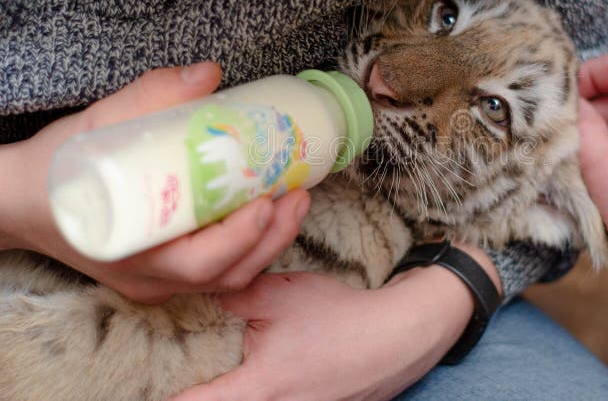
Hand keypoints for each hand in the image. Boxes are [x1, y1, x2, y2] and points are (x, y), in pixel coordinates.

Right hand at [0, 63, 306, 302]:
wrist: (21, 199)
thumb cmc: (57, 169)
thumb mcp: (97, 125)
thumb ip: (151, 96)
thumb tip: (210, 73)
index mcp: (131, 252)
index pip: (199, 264)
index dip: (241, 238)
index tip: (266, 201)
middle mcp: (151, 277)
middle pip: (227, 276)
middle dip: (273, 237)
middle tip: (299, 194)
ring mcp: (159, 280)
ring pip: (228, 277)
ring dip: (269, 242)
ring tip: (295, 200)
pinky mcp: (166, 271)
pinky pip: (218, 270)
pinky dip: (250, 245)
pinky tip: (268, 211)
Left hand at [173, 243, 499, 400]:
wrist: (397, 337)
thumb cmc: (338, 317)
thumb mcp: (278, 295)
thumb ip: (231, 296)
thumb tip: (196, 292)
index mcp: (256, 391)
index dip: (162, 397)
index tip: (137, 388)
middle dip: (199, 385)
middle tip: (178, 368)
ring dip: (230, 384)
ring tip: (219, 360)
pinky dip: (255, 385)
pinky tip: (263, 362)